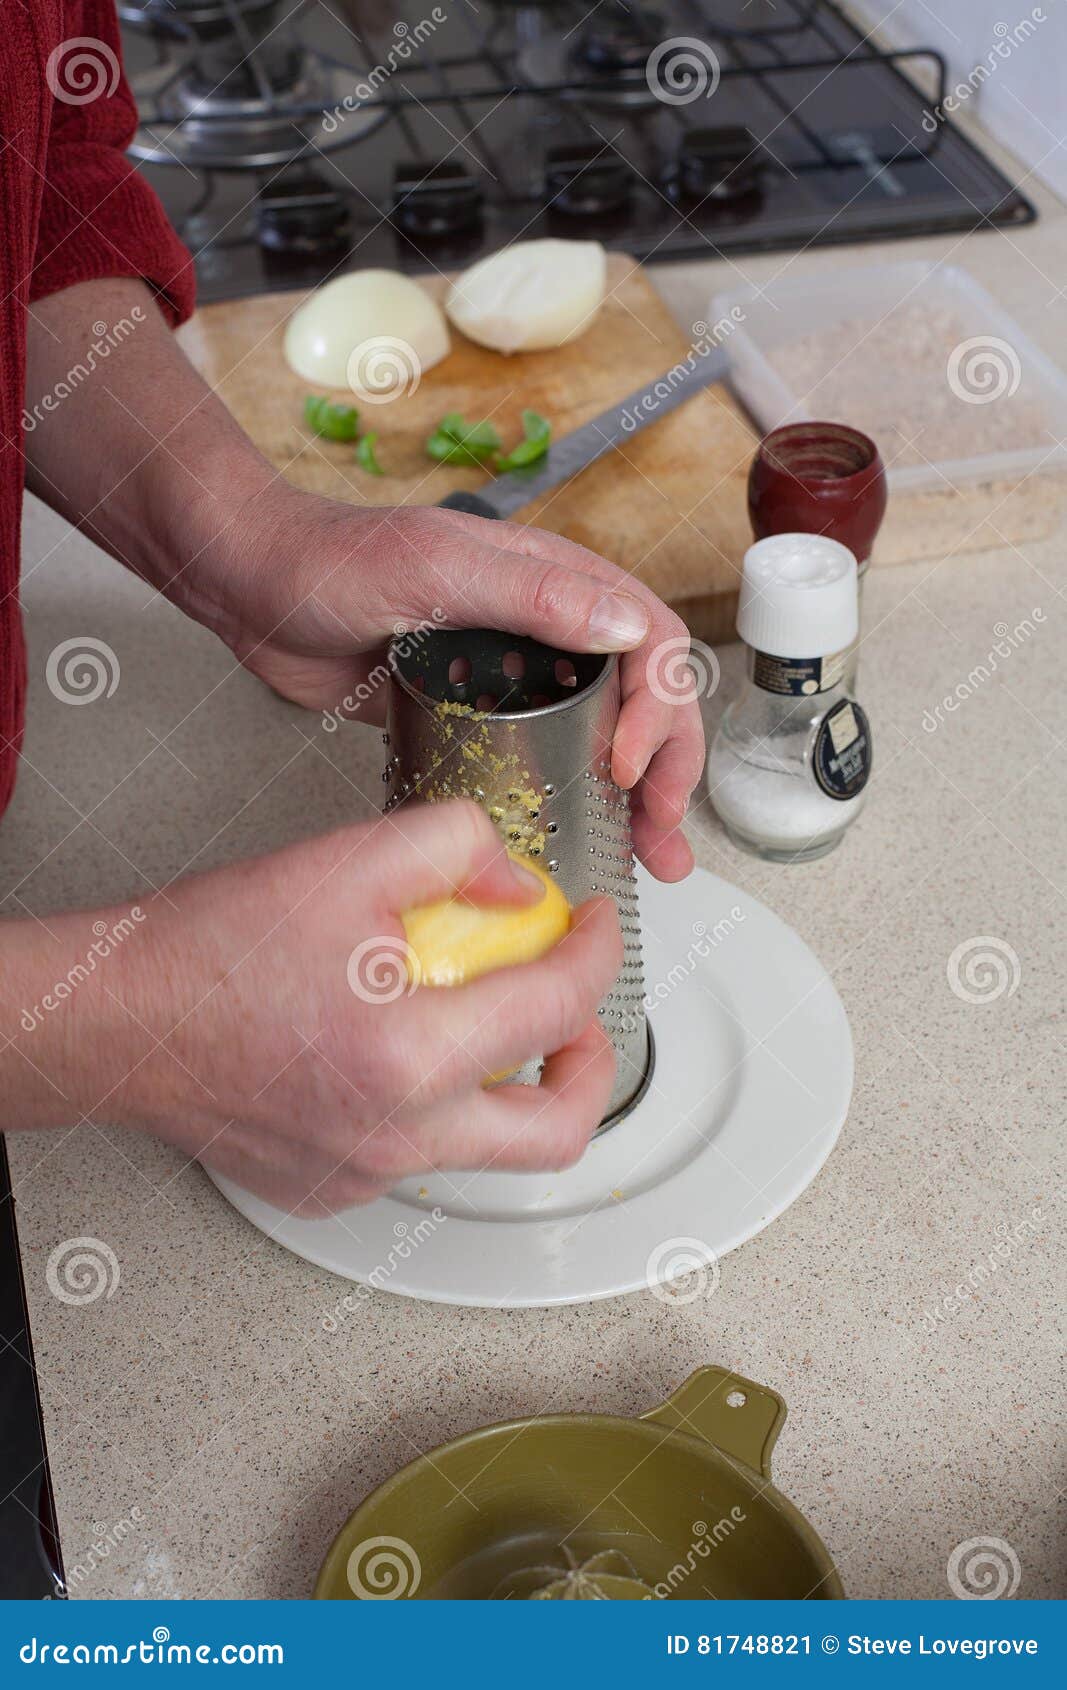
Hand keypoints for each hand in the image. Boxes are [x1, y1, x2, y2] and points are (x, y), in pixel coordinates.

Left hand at [22, 279, 701, 880]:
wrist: (252, 588)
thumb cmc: (332, 559)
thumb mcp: (437, 566)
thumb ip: (535, 592)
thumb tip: (626, 626)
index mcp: (557, 582)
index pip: (651, 642)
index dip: (661, 707)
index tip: (629, 765)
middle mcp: (548, 629)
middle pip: (642, 700)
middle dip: (669, 767)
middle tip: (662, 830)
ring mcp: (513, 678)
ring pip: (601, 738)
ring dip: (636, 798)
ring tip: (651, 854)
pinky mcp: (474, 718)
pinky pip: (542, 762)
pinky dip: (572, 803)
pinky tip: (581, 842)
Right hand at [104, 801, 620, 1214]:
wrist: (118, 1019)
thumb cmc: (211, 951)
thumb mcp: (348, 858)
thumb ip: (457, 849)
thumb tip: (520, 890)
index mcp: (411, 1059)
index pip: (557, 1008)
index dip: (597, 955)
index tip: (591, 927)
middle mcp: (396, 1137)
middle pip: (553, 1133)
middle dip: (591, 1065)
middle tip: (577, 1015)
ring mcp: (363, 1174)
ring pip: (485, 1150)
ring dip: (508, 1085)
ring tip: (484, 1021)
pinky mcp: (329, 1189)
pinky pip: (417, 1157)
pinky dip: (435, 1106)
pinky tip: (400, 1052)